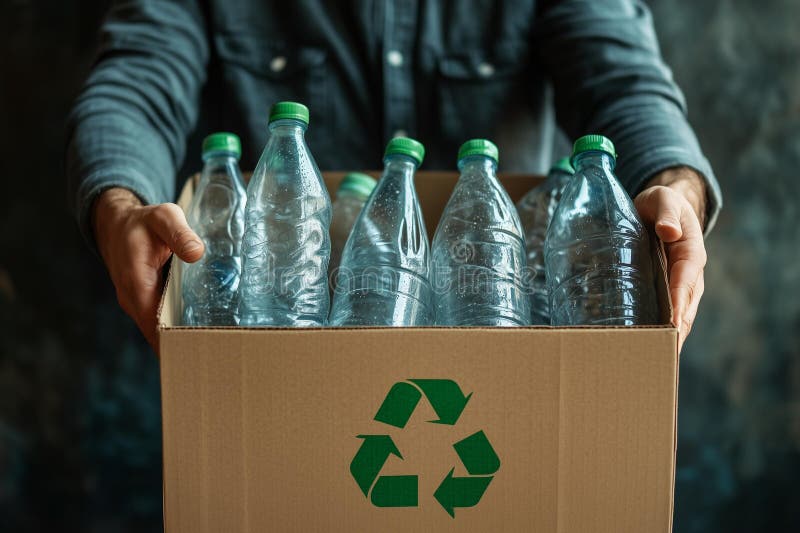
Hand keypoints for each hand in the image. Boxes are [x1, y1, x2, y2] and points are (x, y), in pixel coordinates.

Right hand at [92, 187, 204, 350]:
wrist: (117, 224)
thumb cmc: (144, 222)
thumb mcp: (164, 218)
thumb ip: (180, 233)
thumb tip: (197, 253)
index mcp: (136, 281)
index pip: (154, 323)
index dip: (175, 339)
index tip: (198, 351)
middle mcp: (132, 298)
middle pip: (156, 333)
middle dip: (181, 345)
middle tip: (214, 356)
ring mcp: (136, 303)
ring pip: (157, 330)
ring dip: (179, 340)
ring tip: (211, 351)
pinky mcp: (143, 302)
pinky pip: (158, 321)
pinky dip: (175, 328)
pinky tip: (200, 333)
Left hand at [634, 167, 707, 350]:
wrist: (659, 208)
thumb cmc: (661, 204)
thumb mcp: (663, 200)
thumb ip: (666, 213)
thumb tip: (668, 231)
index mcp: (690, 254)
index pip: (685, 283)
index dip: (680, 304)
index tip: (673, 326)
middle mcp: (687, 275)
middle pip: (684, 309)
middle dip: (675, 332)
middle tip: (661, 355)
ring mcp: (674, 286)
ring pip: (675, 316)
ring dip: (665, 337)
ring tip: (650, 358)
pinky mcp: (661, 291)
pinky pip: (661, 313)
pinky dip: (654, 329)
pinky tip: (639, 345)